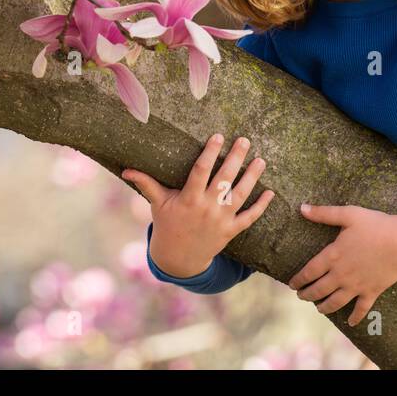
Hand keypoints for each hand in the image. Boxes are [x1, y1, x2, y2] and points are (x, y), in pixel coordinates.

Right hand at [123, 133, 274, 278]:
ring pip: (240, 196)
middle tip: (244, 140)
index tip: (218, 136)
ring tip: (260, 160)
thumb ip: (146, 183)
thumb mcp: (157, 204)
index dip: (210, 153)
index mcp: (188, 199)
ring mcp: (220, 221)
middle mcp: (206, 208)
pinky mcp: (230, 232)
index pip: (201, 171)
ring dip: (252, 177)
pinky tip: (270, 192)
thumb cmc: (167, 224)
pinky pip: (249, 218)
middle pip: (224, 179)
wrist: (178, 259)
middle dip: (235, 158)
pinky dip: (260, 206)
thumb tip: (126, 169)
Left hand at [289, 203, 396, 327]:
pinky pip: (361, 309)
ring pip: (335, 302)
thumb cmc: (376, 225)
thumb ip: (324, 213)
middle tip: (301, 296)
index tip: (291, 284)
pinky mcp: (372, 292)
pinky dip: (355, 317)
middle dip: (307, 294)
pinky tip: (350, 323)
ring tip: (319, 308)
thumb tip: (302, 208)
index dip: (298, 279)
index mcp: (333, 256)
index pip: (309, 272)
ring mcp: (356, 286)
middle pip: (319, 290)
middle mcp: (341, 275)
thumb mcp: (348, 214)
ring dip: (324, 307)